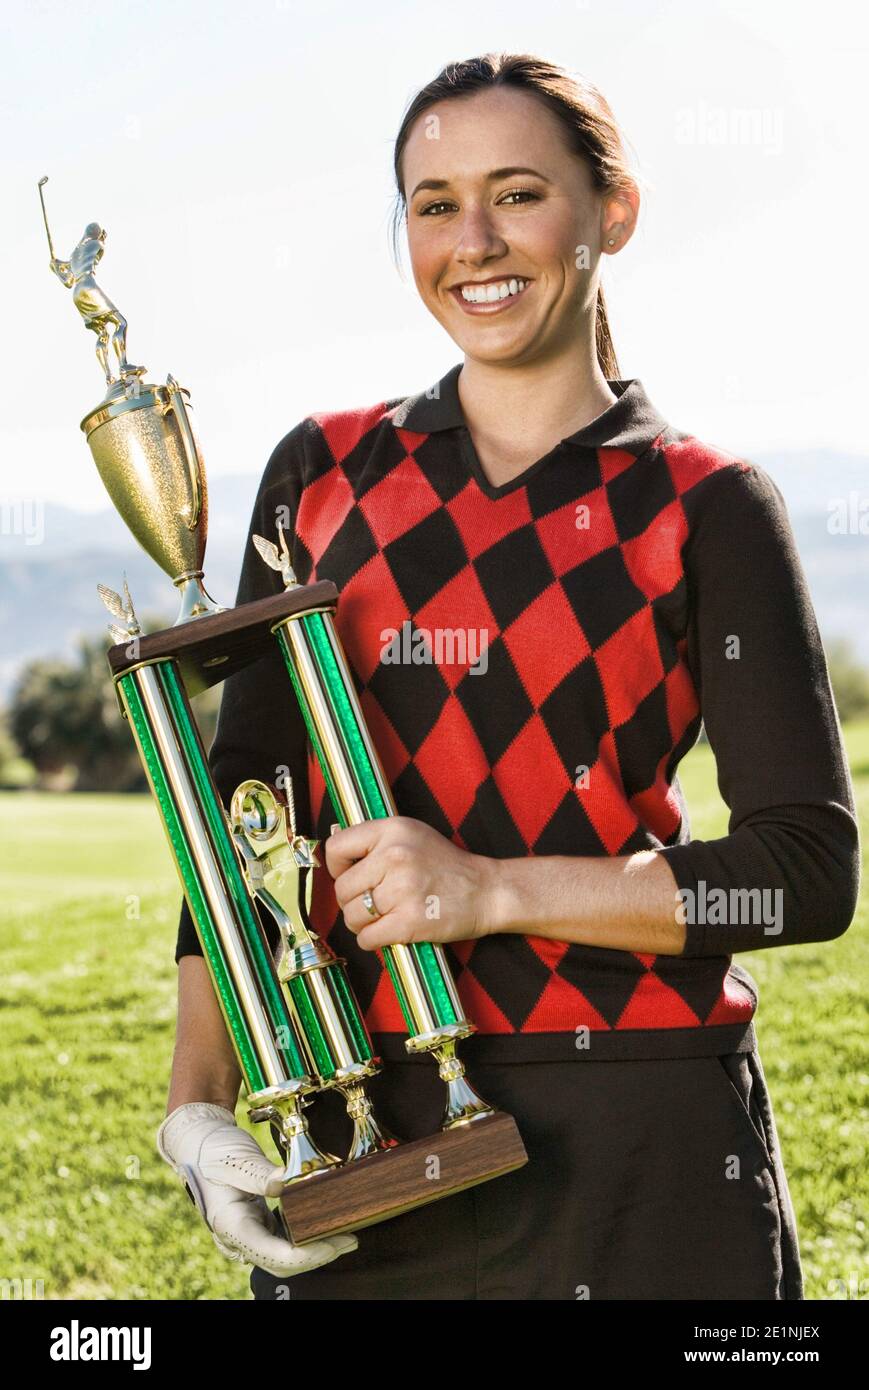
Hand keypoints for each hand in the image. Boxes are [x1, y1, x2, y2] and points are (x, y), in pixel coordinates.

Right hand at [156, 1103, 357, 1276]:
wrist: (198, 1143)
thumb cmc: (214, 1150)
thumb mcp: (236, 1158)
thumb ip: (262, 1175)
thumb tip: (293, 1181)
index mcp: (232, 1226)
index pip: (272, 1256)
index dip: (306, 1255)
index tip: (333, 1243)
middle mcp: (239, 1237)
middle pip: (282, 1263)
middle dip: (317, 1256)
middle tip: (349, 1238)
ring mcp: (248, 1233)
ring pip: (284, 1257)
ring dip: (314, 1249)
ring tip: (345, 1233)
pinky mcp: (257, 1224)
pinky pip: (283, 1241)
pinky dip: (305, 1237)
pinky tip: (325, 1225)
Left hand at [324, 816, 496, 949]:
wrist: (487, 890)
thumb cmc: (447, 865)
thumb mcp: (412, 835)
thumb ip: (376, 842)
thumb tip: (334, 860)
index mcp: (392, 830)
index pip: (336, 848)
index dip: (337, 867)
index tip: (351, 875)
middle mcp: (395, 856)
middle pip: (342, 889)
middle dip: (351, 902)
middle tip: (373, 903)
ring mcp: (402, 890)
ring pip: (352, 917)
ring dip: (362, 923)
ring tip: (383, 917)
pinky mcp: (409, 921)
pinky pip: (366, 938)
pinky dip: (372, 940)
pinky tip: (388, 932)